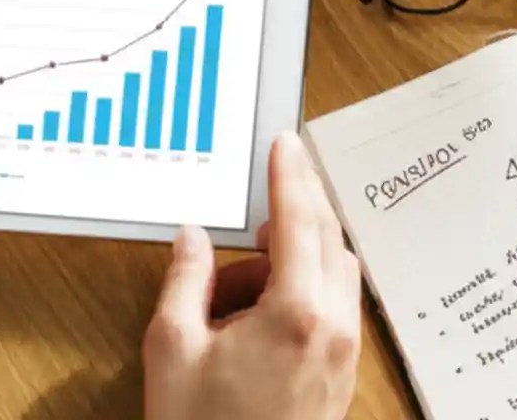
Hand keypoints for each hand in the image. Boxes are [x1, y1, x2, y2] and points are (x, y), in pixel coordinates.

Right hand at [143, 132, 361, 419]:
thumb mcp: (173, 349)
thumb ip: (185, 280)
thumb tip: (194, 238)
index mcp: (297, 312)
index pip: (299, 219)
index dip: (289, 174)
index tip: (284, 143)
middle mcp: (334, 327)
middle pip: (326, 240)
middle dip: (293, 212)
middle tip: (257, 202)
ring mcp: (343, 352)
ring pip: (331, 273)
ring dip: (291, 259)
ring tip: (230, 288)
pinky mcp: (341, 372)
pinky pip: (330, 307)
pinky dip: (299, 291)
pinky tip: (251, 314)